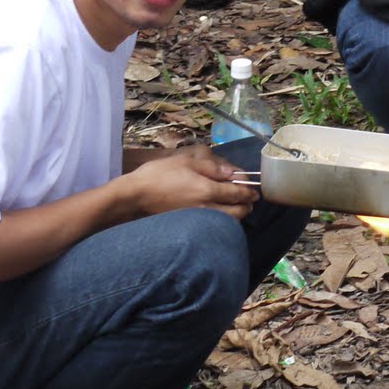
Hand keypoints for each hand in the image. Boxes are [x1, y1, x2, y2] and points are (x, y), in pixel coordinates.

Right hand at [120, 146, 256, 219]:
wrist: (135, 196)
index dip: (249, 192)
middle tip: (248, 199)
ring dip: (236, 215)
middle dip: (247, 205)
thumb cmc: (159, 175)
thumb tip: (233, 172)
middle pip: (238, 212)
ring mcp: (198, 220)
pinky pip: (214, 226)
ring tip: (236, 206)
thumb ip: (212, 167)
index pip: (238, 193)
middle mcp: (207, 208)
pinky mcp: (190, 226)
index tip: (254, 190)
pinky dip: (223, 222)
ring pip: (227, 222)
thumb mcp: (186, 162)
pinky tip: (218, 214)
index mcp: (207, 190)